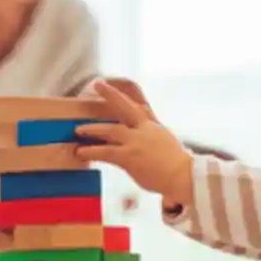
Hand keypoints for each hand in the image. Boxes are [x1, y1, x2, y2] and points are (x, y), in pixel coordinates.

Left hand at [79, 76, 236, 161]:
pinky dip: (91, 151)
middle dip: (111, 94)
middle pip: (125, 106)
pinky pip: (105, 151)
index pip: (138, 104)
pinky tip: (80, 152)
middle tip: (97, 84)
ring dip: (92, 129)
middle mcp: (144, 129)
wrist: (183, 176)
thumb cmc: (175, 164)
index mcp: (153, 126)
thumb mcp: (164, 140)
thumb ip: (152, 129)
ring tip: (78, 130)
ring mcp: (136, 142)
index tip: (114, 84)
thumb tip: (146, 121)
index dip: (126, 93)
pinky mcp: (129, 156)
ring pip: (110, 129)